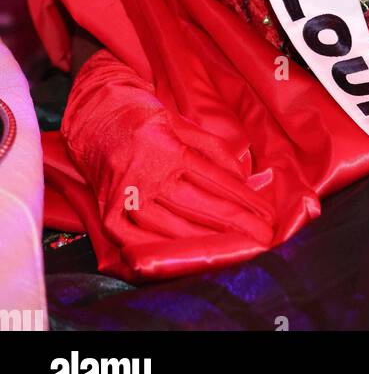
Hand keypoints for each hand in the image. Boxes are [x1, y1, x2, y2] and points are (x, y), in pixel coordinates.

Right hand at [63, 51, 275, 266]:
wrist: (96, 115)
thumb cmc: (147, 120)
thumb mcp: (184, 125)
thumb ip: (216, 152)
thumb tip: (247, 179)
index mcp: (169, 147)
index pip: (215, 179)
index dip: (243, 199)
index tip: (266, 215)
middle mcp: (147, 171)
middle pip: (197, 204)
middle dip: (234, 224)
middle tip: (261, 237)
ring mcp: (125, 192)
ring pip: (168, 225)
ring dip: (203, 240)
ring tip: (232, 249)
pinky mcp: (106, 209)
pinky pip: (133, 237)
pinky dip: (156, 249)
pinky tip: (181, 258)